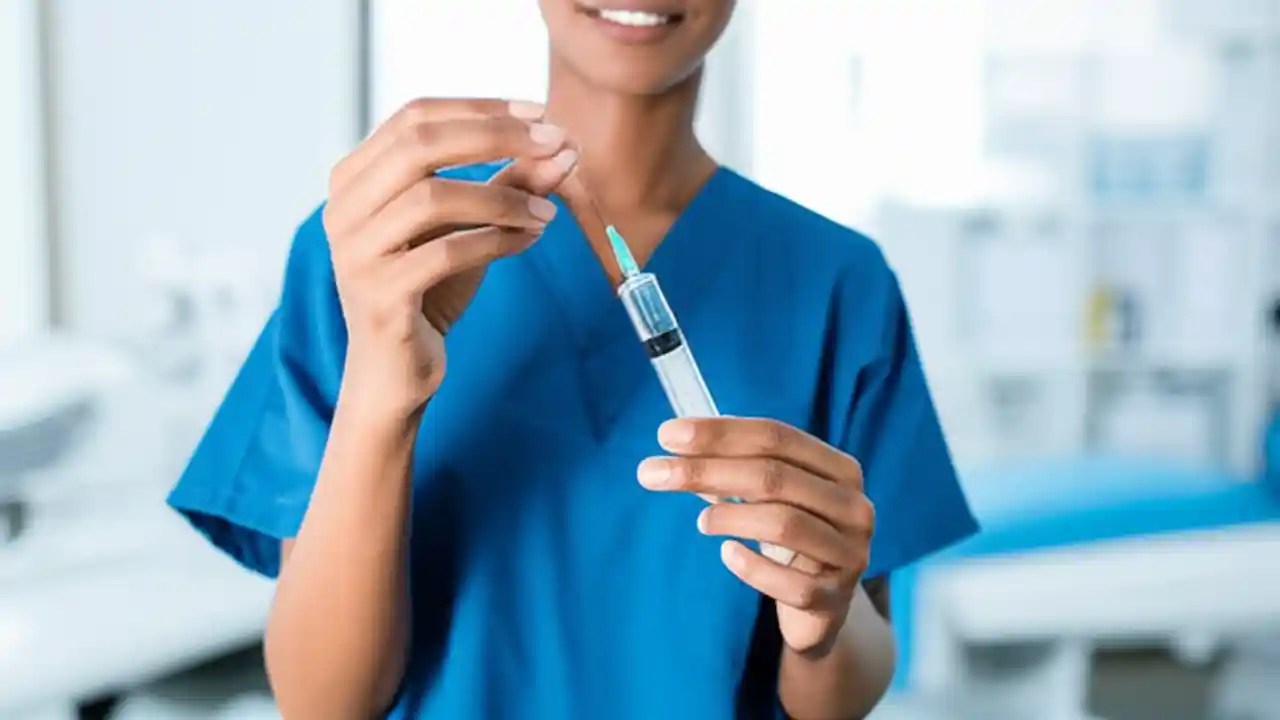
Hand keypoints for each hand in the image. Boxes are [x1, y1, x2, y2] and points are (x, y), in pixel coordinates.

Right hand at [322, 98, 578, 416]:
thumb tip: (563, 147)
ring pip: (433, 197)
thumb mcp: (469, 227)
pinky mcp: (380, 296)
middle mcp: (344, 208)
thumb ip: (507, 184)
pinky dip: (496, 240)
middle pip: (421, 145)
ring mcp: (357, 252)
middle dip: (496, 137)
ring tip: (548, 211)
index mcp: (355, 178)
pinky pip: (445, 253)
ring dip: (504, 198)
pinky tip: (529, 239)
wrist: (396, 372)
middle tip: (555, 144)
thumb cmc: (429, 290)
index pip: (415, 116)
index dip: (480, 108)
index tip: (540, 112)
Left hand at [637, 417, 873, 654]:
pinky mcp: (834, 599)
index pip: (776, 437)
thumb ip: (731, 466)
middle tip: (652, 473)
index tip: (666, 435)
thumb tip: (676, 438)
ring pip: (784, 523)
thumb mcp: (769, 496)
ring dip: (730, 516)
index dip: (719, 433)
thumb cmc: (790, 536)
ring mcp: (849, 553)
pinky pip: (790, 583)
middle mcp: (853, 506)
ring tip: (700, 521)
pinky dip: (752, 567)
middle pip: (774, 477)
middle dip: (706, 470)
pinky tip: (728, 555)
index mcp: (838, 469)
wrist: (822, 605)